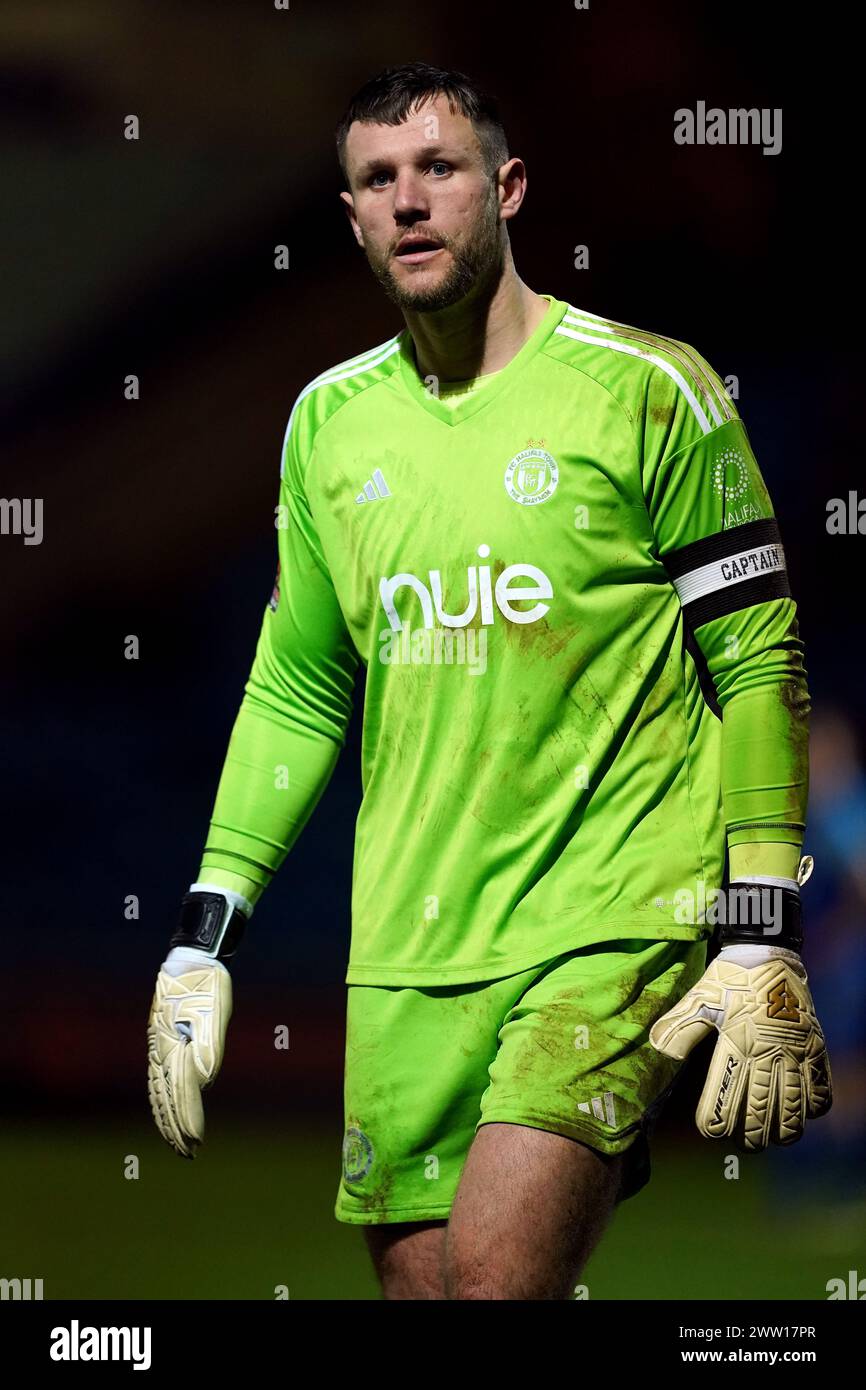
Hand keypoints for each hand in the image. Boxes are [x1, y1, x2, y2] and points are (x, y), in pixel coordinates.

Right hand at [147, 954, 231, 1157]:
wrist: (189, 960)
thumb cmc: (207, 985)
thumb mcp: (215, 1014)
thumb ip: (209, 1048)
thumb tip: (205, 1081)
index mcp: (175, 1046)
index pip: (182, 1092)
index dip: (188, 1119)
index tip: (196, 1142)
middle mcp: (162, 1051)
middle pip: (166, 1098)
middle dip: (176, 1128)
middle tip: (187, 1152)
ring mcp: (158, 1047)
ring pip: (158, 1091)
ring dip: (166, 1118)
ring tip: (174, 1141)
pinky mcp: (160, 1042)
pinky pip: (156, 1079)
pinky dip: (159, 1100)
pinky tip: (162, 1108)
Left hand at [649, 947, 831, 1149]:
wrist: (768, 952)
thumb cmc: (730, 978)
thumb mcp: (699, 998)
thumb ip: (680, 1027)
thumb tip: (659, 1050)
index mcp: (736, 1044)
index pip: (724, 1099)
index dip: (715, 1122)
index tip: (710, 1130)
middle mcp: (767, 1053)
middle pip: (761, 1114)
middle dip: (751, 1137)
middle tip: (745, 1143)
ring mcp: (795, 1053)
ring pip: (794, 1110)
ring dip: (783, 1130)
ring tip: (774, 1137)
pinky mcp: (815, 1047)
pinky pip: (821, 1089)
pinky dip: (813, 1108)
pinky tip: (803, 1112)